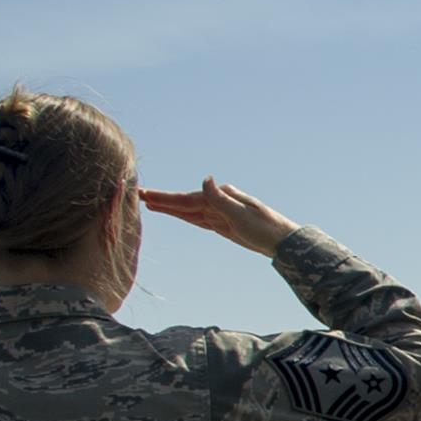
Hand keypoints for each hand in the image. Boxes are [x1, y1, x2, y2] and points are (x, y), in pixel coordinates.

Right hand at [142, 178, 300, 254]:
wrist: (282, 241)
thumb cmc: (265, 227)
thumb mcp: (241, 213)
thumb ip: (220, 198)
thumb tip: (205, 179)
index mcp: (221, 197)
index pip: (187, 199)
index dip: (166, 198)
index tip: (146, 195)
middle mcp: (218, 201)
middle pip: (184, 202)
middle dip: (162, 200)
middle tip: (138, 195)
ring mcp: (219, 213)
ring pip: (188, 210)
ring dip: (169, 207)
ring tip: (148, 203)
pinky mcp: (222, 224)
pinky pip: (198, 219)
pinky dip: (184, 215)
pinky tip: (174, 212)